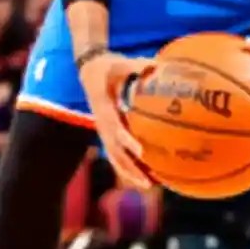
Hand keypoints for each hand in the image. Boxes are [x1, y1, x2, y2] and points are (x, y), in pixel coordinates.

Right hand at [79, 52, 154, 188]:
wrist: (89, 70)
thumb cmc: (109, 66)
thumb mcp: (121, 62)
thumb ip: (139, 65)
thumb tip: (160, 66)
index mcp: (103, 107)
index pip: (115, 128)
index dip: (127, 141)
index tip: (142, 152)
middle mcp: (102, 123)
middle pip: (114, 151)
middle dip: (130, 167)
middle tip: (148, 181)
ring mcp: (103, 130)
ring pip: (114, 157)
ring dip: (130, 172)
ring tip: (149, 186)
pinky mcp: (106, 133)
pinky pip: (116, 153)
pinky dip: (128, 166)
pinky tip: (146, 176)